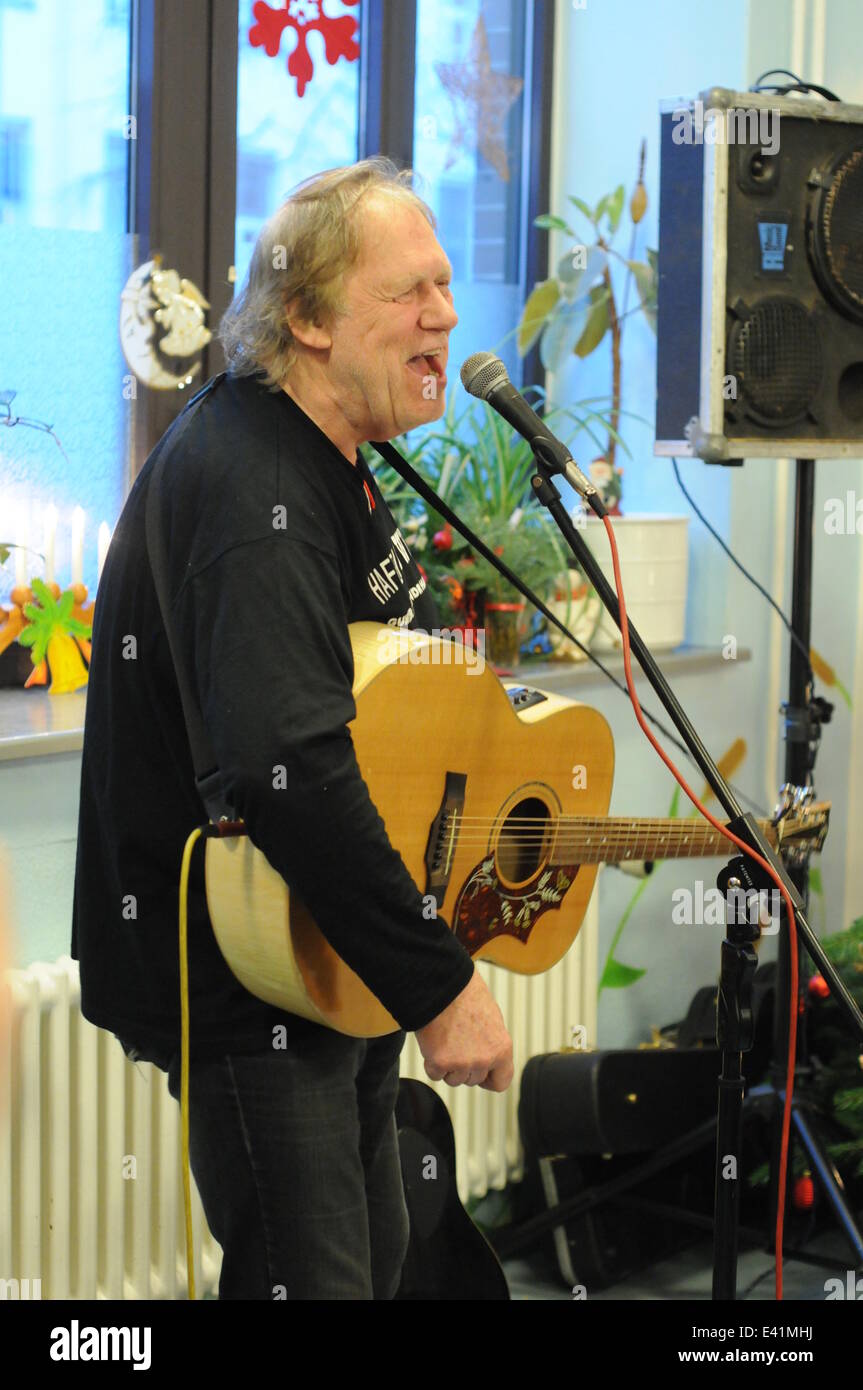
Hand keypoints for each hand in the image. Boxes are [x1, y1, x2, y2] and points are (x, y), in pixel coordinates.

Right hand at [414, 969, 512, 1092]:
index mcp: (502, 1048)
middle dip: (463, 1067)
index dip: (489, 1079)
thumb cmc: (465, 994)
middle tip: (455, 1042)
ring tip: (444, 1039)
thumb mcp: (491, 1019)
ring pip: (453, 1079)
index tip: (480, 1074)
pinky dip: (430, 1061)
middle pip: (472, 1080)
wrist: (442, 983)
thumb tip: (488, 1059)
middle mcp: (485, 1059)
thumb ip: (491, 1043)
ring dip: (447, 1065)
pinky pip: (434, 1074)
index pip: (501, 1081)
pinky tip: (433, 1041)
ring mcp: (462, 1063)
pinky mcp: (440, 1062)